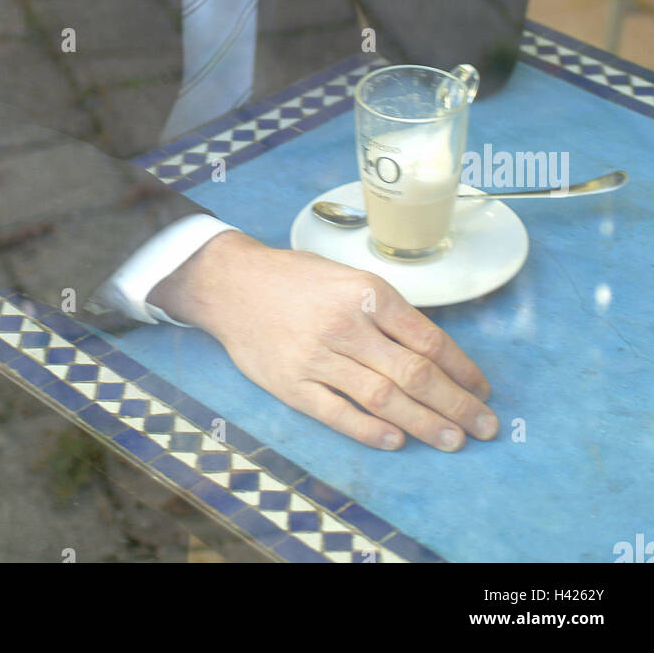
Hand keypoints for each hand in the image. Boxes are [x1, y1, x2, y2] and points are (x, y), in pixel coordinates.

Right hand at [149, 231, 498, 450]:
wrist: (233, 284)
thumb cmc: (297, 278)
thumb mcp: (349, 277)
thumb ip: (387, 311)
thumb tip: (434, 354)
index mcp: (367, 293)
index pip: (429, 339)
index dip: (462, 370)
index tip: (482, 390)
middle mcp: (347, 325)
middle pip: (414, 373)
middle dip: (457, 405)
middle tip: (485, 427)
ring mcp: (318, 357)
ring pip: (384, 398)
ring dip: (425, 423)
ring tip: (453, 440)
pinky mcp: (292, 385)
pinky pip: (339, 414)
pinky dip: (372, 430)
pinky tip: (398, 440)